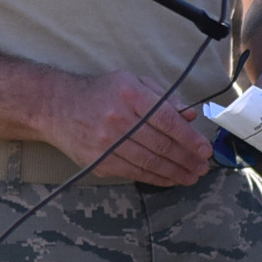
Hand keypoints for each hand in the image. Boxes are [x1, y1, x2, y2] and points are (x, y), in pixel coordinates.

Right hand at [43, 70, 217, 186]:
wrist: (56, 107)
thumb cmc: (100, 92)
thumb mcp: (132, 82)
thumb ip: (162, 97)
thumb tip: (189, 114)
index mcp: (130, 95)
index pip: (167, 120)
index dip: (189, 137)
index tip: (204, 149)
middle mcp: (118, 118)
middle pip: (161, 144)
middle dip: (186, 159)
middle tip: (203, 167)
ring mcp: (107, 142)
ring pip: (149, 162)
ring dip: (175, 172)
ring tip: (192, 176)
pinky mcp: (99, 160)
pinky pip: (133, 172)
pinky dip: (155, 178)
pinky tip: (170, 179)